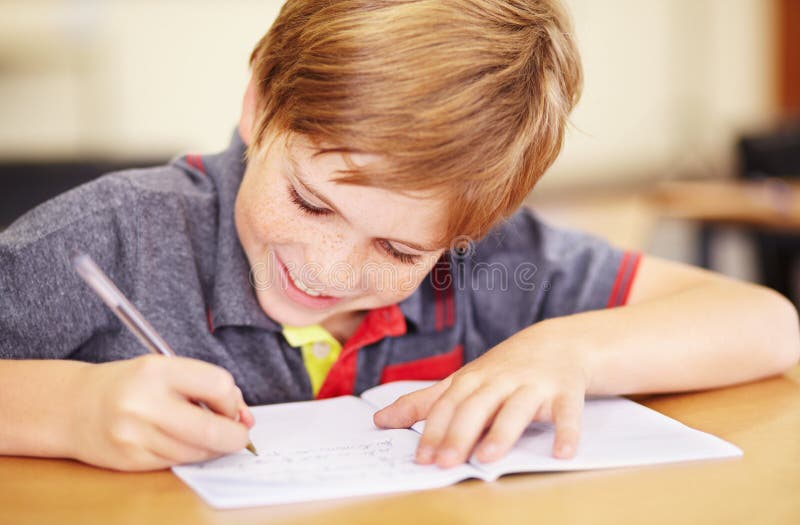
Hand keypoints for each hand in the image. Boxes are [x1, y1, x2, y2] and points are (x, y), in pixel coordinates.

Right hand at [69, 355, 253, 470]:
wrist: (73, 407)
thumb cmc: (129, 385)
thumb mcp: (165, 369)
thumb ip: (205, 386)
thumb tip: (244, 416)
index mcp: (158, 370)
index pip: (218, 384)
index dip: (233, 399)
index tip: (230, 405)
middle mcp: (145, 402)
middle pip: (213, 429)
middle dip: (235, 436)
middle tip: (239, 434)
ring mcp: (136, 434)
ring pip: (198, 451)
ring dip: (213, 447)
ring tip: (204, 433)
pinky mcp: (131, 459)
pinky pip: (178, 462)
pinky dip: (190, 455)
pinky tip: (182, 443)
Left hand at [372, 325, 588, 467]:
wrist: (558, 342)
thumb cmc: (502, 369)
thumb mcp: (462, 381)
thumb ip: (423, 403)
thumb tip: (380, 420)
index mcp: (473, 379)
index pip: (448, 405)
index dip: (433, 431)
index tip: (420, 457)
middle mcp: (501, 380)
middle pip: (477, 407)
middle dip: (459, 434)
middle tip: (445, 462)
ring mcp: (534, 385)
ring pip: (517, 409)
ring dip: (502, 433)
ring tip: (487, 458)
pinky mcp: (565, 393)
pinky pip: (567, 413)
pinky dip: (567, 432)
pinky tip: (562, 453)